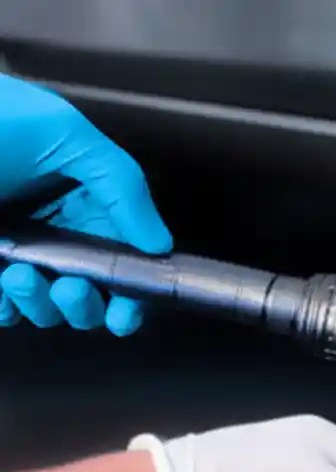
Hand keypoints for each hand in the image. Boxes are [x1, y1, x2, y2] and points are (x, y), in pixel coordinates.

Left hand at [0, 73, 171, 334]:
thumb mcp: (67, 134)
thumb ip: (123, 188)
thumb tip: (159, 243)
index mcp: (89, 205)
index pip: (126, 261)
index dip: (133, 294)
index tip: (126, 311)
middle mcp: (57, 235)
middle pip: (91, 298)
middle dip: (84, 304)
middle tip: (69, 286)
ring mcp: (17, 254)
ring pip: (47, 309)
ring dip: (41, 305)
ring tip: (18, 276)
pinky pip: (5, 307)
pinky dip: (8, 307)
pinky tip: (2, 285)